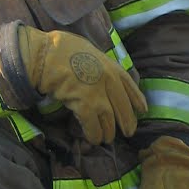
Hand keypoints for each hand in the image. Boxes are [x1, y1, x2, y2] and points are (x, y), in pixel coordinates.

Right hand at [17, 25, 145, 144]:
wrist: (46, 55)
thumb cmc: (61, 49)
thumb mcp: (88, 51)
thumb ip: (97, 65)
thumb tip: (98, 73)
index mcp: (110, 66)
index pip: (129, 85)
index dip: (137, 99)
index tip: (142, 110)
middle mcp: (109, 80)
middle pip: (123, 106)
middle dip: (127, 122)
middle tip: (129, 132)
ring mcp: (98, 93)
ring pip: (109, 120)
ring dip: (108, 132)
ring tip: (106, 138)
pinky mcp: (85, 105)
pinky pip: (93, 125)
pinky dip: (94, 134)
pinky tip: (94, 139)